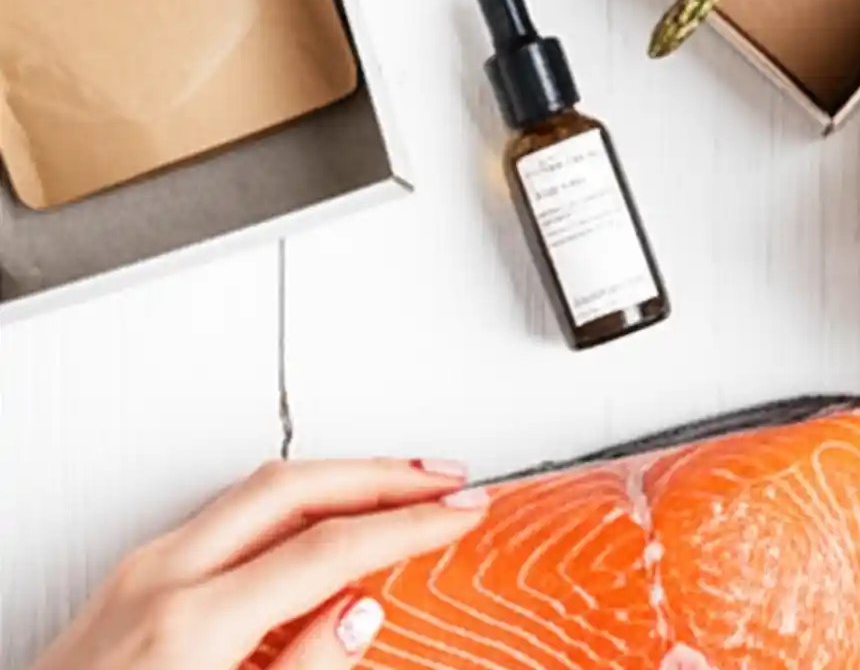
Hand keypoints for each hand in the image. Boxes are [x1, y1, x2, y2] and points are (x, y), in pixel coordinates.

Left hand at [32, 459, 488, 669]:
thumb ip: (302, 669)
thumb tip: (361, 609)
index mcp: (191, 624)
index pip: (330, 547)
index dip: (410, 525)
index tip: (461, 514)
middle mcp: (163, 577)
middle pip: (294, 487)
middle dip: (383, 472)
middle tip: (448, 478)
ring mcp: (143, 568)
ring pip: (260, 489)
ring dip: (342, 477)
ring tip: (404, 487)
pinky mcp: (135, 574)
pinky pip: (230, 512)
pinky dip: (296, 501)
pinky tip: (327, 516)